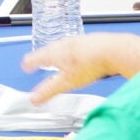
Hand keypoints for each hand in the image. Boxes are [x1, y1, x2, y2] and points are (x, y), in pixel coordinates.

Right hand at [24, 33, 139, 102]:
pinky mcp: (91, 41)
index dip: (29, 63)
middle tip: (40, 63)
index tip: (26, 66)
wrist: (114, 50)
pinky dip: (74, 53)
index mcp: (54, 52)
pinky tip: (81, 59)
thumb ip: (49, 90)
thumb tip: (34, 99)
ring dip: (59, 54)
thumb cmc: (90, 64)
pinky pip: (77, 46)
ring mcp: (78, 40)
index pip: (35, 57)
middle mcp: (64, 43)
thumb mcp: (67, 82)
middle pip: (49, 50)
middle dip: (44, 58)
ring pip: (64, 47)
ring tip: (60, 61)